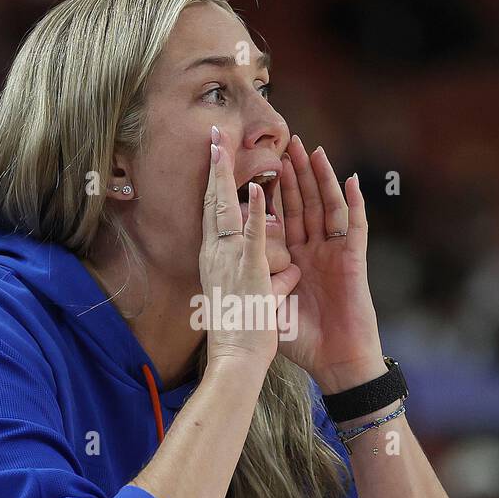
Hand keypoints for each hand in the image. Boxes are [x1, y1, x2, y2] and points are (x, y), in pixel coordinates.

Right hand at [199, 126, 301, 373]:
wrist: (235, 359)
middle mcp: (215, 256)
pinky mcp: (248, 271)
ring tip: (222, 147)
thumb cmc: (242, 335)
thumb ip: (270, 280)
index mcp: (215, 261)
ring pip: (225, 211)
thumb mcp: (253, 299)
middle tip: (212, 138)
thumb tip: (286, 273)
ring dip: (225, 177)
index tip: (213, 159)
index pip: (213, 215)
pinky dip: (258, 213)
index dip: (213, 186)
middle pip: (212, 204)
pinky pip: (254, 236)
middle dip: (213, 169)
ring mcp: (230, 261)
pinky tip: (260, 190)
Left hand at [275, 134, 386, 392]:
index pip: (277, 217)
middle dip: (293, 173)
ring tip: (311, 150)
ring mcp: (333, 253)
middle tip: (283, 141)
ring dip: (320, 178)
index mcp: (290, 258)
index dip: (267, 191)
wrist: (335, 362)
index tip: (255, 167)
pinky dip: (354, 203)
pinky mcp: (352, 262)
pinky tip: (351, 181)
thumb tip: (224, 273)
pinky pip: (355, 227)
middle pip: (302, 203)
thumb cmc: (303, 340)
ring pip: (327, 206)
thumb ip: (252, 285)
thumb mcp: (268, 306)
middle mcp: (312, 250)